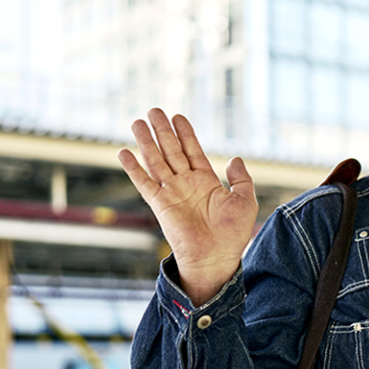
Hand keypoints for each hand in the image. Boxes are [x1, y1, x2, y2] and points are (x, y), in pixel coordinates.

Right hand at [118, 108, 257, 304]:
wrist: (215, 257)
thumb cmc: (233, 234)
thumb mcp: (245, 200)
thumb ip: (241, 178)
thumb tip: (234, 158)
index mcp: (205, 181)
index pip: (192, 150)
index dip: (185, 133)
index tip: (177, 117)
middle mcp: (186, 184)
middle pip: (171, 150)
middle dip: (162, 130)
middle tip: (153, 110)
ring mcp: (171, 192)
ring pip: (156, 160)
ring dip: (146, 141)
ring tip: (137, 122)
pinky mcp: (159, 203)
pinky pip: (143, 182)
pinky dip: (133, 168)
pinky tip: (124, 152)